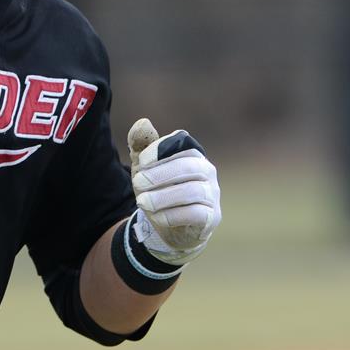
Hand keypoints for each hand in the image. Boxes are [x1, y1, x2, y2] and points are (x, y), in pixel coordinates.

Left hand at [127, 118, 221, 265]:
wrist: (170, 227)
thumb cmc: (159, 190)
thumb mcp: (144, 168)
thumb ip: (141, 145)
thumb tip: (142, 122)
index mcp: (193, 153)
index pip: (181, 144)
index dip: (160, 151)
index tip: (140, 162)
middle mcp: (207, 171)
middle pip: (189, 166)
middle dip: (160, 174)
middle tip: (137, 183)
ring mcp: (212, 194)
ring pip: (193, 191)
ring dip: (163, 197)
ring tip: (142, 202)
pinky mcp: (212, 216)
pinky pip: (197, 214)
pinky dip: (173, 215)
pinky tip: (156, 217)